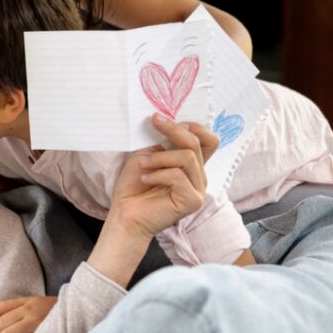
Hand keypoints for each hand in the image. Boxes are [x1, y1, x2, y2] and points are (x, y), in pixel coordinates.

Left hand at [111, 113, 219, 238]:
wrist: (124, 214)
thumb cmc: (134, 186)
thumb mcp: (147, 155)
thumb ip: (163, 141)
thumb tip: (170, 120)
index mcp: (192, 165)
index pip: (208, 140)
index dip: (193, 126)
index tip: (165, 118)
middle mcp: (199, 176)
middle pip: (197, 143)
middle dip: (173, 130)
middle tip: (154, 121)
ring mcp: (198, 190)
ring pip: (187, 157)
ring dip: (160, 156)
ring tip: (143, 164)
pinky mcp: (192, 201)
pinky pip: (179, 176)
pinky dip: (158, 173)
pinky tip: (146, 178)